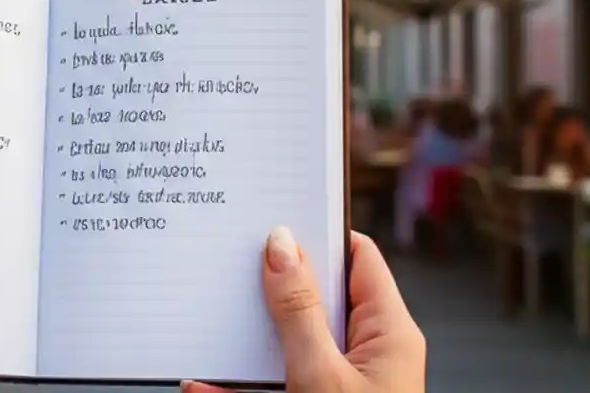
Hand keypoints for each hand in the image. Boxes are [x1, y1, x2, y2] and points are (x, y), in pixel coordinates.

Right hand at [184, 229, 424, 392]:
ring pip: (287, 346)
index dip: (316, 232)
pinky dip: (238, 388)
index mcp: (389, 332)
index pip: (357, 256)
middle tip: (226, 257)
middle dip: (268, 283)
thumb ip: (297, 310)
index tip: (270, 213)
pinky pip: (272, 388)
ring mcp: (340, 386)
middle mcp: (368, 354)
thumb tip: (282, 243)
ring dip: (244, 338)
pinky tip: (200, 386)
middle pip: (315, 298)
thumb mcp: (321, 375)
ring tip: (202, 318)